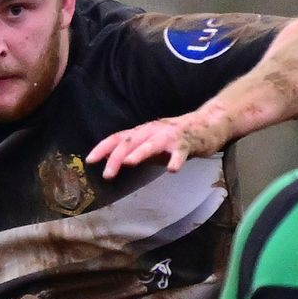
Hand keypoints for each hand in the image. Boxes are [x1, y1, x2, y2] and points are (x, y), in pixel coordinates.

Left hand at [86, 109, 230, 178]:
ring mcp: (170, 136)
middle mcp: (153, 131)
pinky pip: (180, 152)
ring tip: (130, 163)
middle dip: (116, 157)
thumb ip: (136, 153)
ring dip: (140, 152)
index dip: (103, 148)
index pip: (118, 138)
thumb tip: (118, 164)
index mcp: (143, 132)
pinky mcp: (187, 143)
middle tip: (107, 174)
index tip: (90, 161)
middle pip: (131, 141)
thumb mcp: (152, 145)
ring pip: (152, 143)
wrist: (207, 124)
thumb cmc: (177, 138)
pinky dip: (176, 160)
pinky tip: (172, 170)